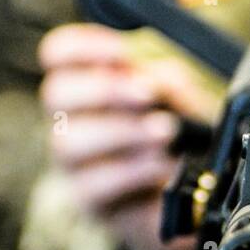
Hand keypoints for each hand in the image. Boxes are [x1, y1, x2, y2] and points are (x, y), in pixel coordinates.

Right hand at [37, 22, 216, 249]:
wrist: (195, 199)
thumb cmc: (183, 140)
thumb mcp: (182, 101)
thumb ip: (165, 84)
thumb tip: (146, 81)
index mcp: (90, 85)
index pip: (58, 54)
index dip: (82, 47)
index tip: (121, 51)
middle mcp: (72, 121)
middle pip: (55, 94)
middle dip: (103, 89)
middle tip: (146, 95)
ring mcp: (76, 165)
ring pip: (68, 142)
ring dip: (121, 132)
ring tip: (165, 133)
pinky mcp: (89, 202)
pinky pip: (93, 184)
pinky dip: (133, 170)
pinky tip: (163, 164)